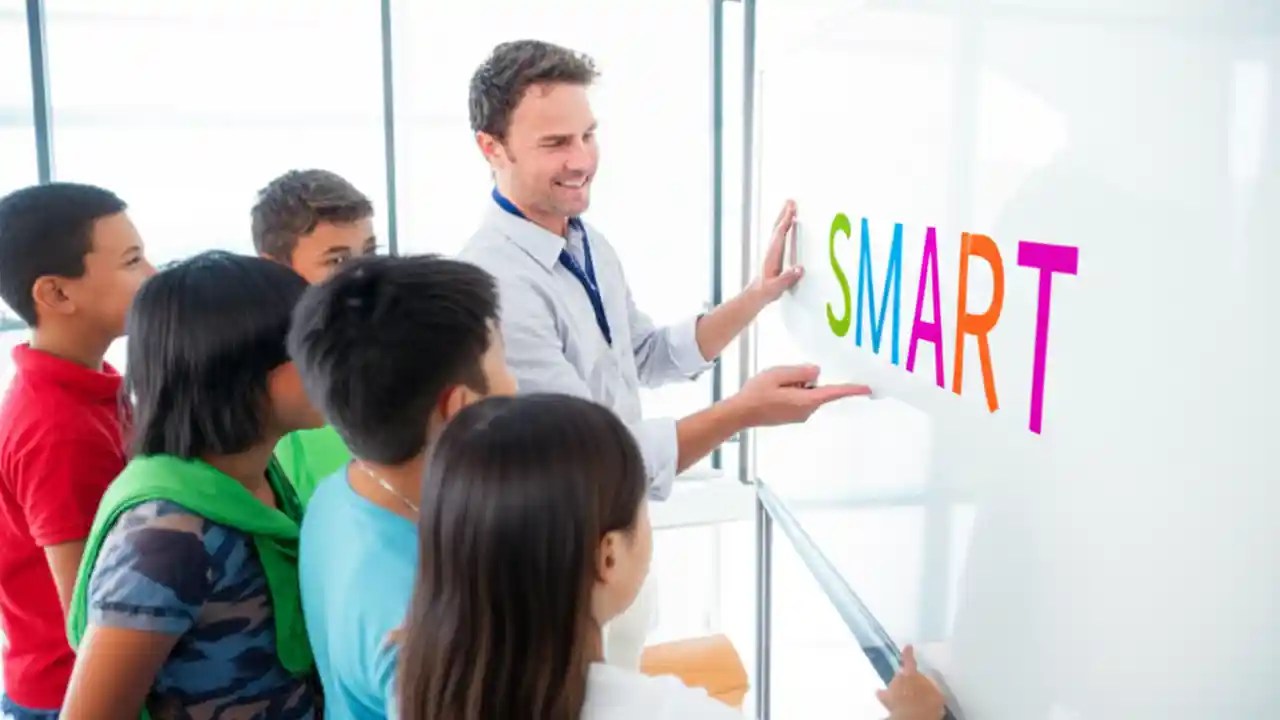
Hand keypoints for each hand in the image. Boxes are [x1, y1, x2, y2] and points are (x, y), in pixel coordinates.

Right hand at [730, 365, 869, 427]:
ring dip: (796, 385)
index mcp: (806, 401)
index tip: (868, 389)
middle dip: (804, 379)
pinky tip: (774, 392)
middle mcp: (807, 411)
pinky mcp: (793, 416)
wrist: (740, 413)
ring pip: (808, 392)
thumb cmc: (757, 394)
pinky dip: (791, 391)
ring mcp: (800, 415)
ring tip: (775, 385)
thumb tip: (817, 372)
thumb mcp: (778, 374)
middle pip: (817, 388)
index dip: (852, 390)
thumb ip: (800, 372)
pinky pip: (800, 398)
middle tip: (783, 378)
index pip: (834, 393)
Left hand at [750, 199, 802, 302]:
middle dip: (784, 213)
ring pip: (777, 230)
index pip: (779, 234)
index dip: (786, 221)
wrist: (757, 294)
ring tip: (790, 207)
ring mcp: (771, 251)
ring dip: (783, 217)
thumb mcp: (777, 287)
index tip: (792, 210)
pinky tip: (788, 225)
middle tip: (790, 201)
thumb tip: (800, 268)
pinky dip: (784, 226)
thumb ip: (788, 278)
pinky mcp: (774, 254)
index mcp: (772, 254)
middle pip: (777, 227)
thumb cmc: (766, 291)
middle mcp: (771, 250)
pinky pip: (779, 235)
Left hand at [877, 645, 945, 719]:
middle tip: (913, 688)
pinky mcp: (885, 698)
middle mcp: (899, 677)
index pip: (909, 660)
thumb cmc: (929, 704)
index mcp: (912, 674)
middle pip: (901, 674)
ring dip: (898, 688)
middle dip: (906, 679)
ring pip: (894, 684)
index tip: (907, 646)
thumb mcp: (936, 694)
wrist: (914, 716)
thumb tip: (928, 688)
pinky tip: (882, 695)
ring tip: (905, 696)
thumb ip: (930, 687)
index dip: (908, 653)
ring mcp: (891, 687)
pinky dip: (884, 695)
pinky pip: (883, 694)